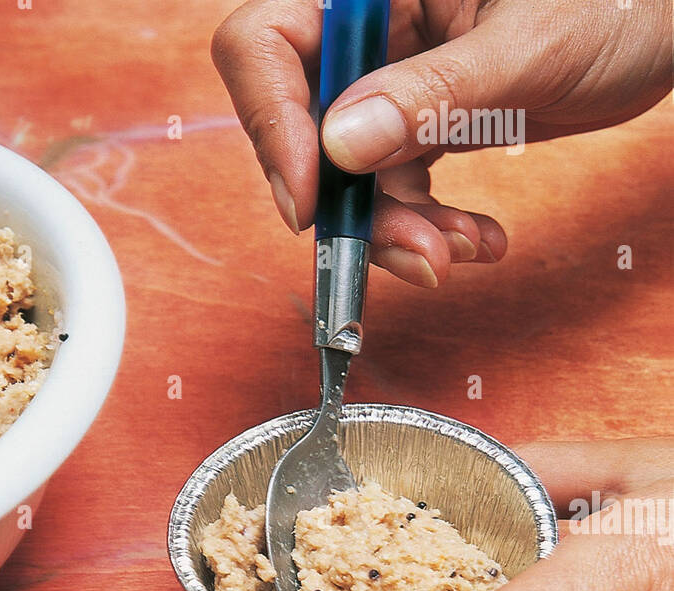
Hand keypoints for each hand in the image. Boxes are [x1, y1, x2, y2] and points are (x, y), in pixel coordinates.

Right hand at [212, 0, 670, 286]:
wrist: (668, 27)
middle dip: (350, 204)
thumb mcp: (527, 49)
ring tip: (460, 253)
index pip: (269, 42)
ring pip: (348, 174)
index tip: (310, 201)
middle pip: (301, 124)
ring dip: (396, 232)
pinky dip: (428, 228)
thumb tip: (339, 147)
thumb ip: (432, 95)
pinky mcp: (420, 120)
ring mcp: (392, 76)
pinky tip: (479, 240)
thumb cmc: (619, 2)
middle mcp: (372, 26)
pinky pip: (393, 189)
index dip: (273, 123)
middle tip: (410, 254)